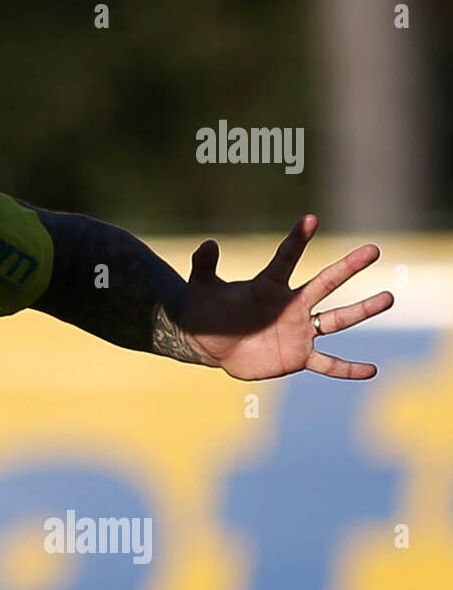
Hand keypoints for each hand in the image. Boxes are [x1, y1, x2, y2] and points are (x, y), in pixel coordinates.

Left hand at [182, 214, 393, 379]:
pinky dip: (348, 368)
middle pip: (324, 283)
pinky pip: (328, 364)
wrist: (212, 344)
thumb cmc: (208, 311)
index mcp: (269, 286)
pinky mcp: (299, 357)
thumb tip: (208, 243)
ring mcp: (299, 331)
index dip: (297, 239)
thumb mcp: (200, 287)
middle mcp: (292, 305)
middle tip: (373, 249)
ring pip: (336, 319)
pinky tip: (372, 371)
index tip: (311, 218)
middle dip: (347, 267)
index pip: (287, 258)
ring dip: (362, 310)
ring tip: (388, 297)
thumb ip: (203, 265)